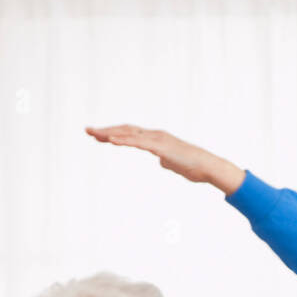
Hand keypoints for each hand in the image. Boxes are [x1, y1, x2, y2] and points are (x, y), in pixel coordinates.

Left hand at [84, 125, 243, 192]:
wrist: (208, 167)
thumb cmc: (195, 167)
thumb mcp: (175, 164)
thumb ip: (166, 160)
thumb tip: (161, 161)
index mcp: (157, 138)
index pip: (131, 133)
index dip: (114, 133)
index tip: (99, 136)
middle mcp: (155, 134)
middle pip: (125, 129)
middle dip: (105, 130)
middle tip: (88, 131)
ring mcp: (157, 139)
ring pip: (128, 133)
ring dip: (109, 133)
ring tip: (93, 134)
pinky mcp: (160, 146)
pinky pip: (137, 142)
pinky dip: (123, 140)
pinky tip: (110, 140)